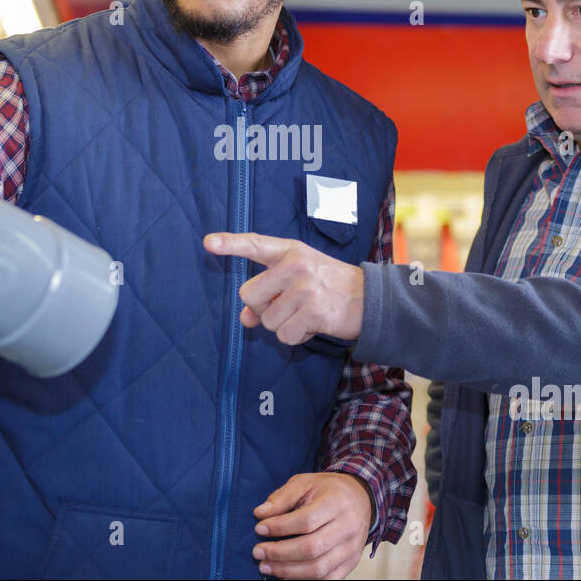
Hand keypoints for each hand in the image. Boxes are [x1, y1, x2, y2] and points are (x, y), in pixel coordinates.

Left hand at [203, 232, 363, 344]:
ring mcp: (304, 288)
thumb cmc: (331, 287)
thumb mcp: (300, 280)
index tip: (208, 243)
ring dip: (283, 325)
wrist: (372, 299)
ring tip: (306, 313)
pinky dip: (296, 337)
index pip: (255, 244)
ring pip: (267, 321)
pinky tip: (313, 325)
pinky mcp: (313, 311)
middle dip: (263, 309)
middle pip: (249, 296)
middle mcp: (295, 265)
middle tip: (288, 305)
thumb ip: (270, 294)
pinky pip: (284, 335)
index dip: (230, 244)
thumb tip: (245, 318)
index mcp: (291, 251)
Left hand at [252, 472, 373, 578]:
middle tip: (257, 552)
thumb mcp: (305, 482)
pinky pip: (328, 579)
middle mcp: (348, 527)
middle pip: (311, 548)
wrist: (360, 498)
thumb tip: (260, 513)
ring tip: (266, 566)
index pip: (306, 520)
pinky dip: (304, 579)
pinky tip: (286, 574)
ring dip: (288, 571)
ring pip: (318, 568)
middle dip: (279, 553)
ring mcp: (352, 548)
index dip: (280, 527)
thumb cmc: (329, 490)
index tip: (259, 528)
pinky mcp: (351, 563)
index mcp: (337, 503)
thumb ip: (282, 496)